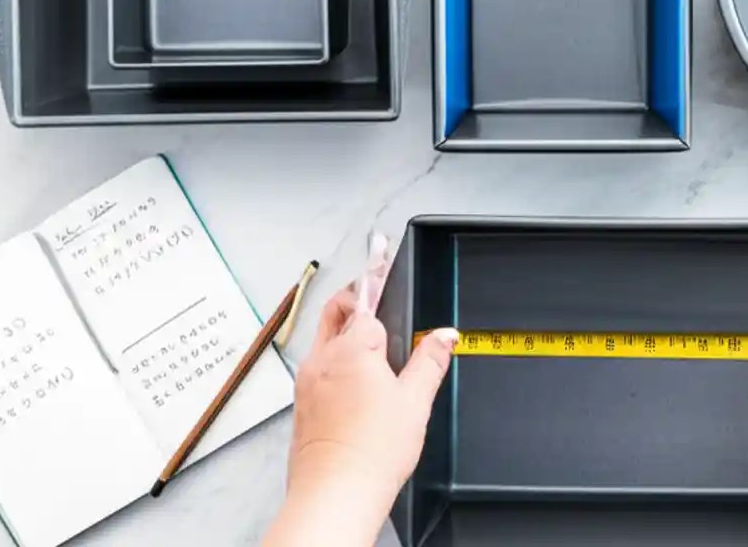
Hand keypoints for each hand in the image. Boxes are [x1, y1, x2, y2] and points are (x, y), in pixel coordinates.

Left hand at [264, 237, 458, 546]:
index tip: (380, 254)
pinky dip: (335, 358)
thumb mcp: (415, 401)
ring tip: (371, 340)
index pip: (365, 301)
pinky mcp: (302, 403)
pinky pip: (318, 366)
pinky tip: (355, 378)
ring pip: (324, 338)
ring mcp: (307, 381)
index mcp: (352, 349)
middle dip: (354, 296)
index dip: (377, 281)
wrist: (335, 494)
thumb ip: (429, 360)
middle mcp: (322, 359)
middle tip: (372, 288)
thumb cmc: (371, 452)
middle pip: (335, 311)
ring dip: (344, 329)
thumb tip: (444, 334)